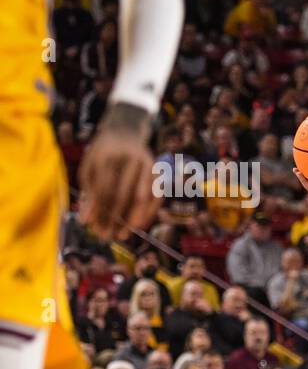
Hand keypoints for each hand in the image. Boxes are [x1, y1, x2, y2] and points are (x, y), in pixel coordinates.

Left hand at [77, 104, 159, 239]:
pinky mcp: (159, 172)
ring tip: (122, 236)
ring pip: (142, 198)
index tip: (91, 227)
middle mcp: (130, 159)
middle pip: (122, 194)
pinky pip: (156, 197)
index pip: (103, 188)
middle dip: (113, 218)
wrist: (125, 131)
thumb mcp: (90, 168)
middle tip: (106, 237)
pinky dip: (148, 214)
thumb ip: (88, 193)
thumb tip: (86, 221)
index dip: (97, 209)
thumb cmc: (103, 154)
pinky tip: (138, 227)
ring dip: (132, 220)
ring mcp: (148, 165)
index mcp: (107, 155)